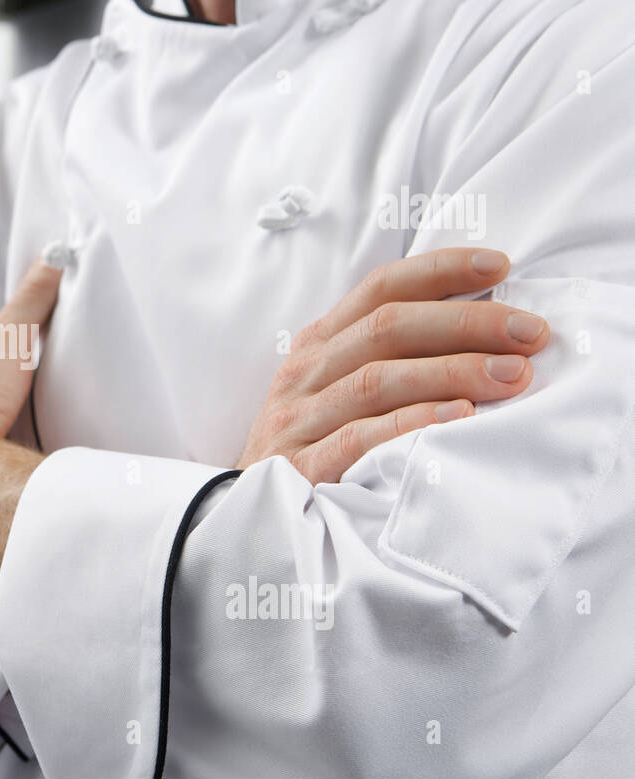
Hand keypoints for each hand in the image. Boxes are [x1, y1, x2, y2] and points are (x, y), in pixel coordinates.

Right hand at [237, 248, 548, 484]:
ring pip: (377, 380)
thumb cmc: (311, 445)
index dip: (439, 271)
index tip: (500, 266)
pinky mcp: (298, 468)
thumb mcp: (336, 389)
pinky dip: (410, 423)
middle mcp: (305, 373)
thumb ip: (387, 357)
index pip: (379, 289)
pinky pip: (357, 438)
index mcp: (318, 344)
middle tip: (531, 332)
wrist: (247, 512)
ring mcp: (298, 419)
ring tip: (513, 375)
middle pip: (387, 328)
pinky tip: (459, 417)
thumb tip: (484, 329)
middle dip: (467, 323)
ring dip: (452, 371)